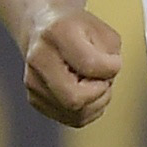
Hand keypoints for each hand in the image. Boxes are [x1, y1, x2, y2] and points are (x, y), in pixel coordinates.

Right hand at [22, 10, 121, 127]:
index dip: (111, 68)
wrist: (43, 26)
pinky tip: (83, 90)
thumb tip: (104, 82)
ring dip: (96, 102)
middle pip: (74, 99)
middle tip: (102, 79)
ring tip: (93, 82)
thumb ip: (111, 55)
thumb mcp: (103, 30)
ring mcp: (33, 82)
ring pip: (75, 115)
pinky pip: (72, 119)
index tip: (112, 61)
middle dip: (99, 93)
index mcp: (57, 32)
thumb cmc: (74, 28)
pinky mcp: (35, 99)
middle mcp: (39, 58)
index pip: (90, 66)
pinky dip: (87, 109)